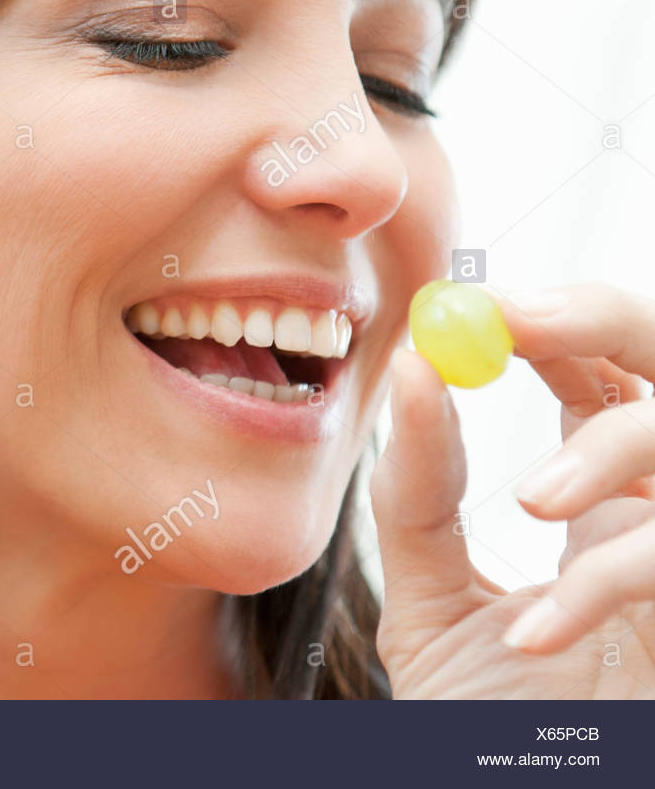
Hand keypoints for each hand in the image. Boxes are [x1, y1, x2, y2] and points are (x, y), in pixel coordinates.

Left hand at [370, 283, 654, 697]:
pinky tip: (533, 633)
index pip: (598, 368)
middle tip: (519, 322)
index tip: (474, 305)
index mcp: (597, 498)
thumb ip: (418, 493)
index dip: (550, 319)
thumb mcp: (429, 598)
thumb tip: (411, 368)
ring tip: (529, 501)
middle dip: (607, 324)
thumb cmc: (487, 720)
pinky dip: (607, 590)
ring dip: (615, 452)